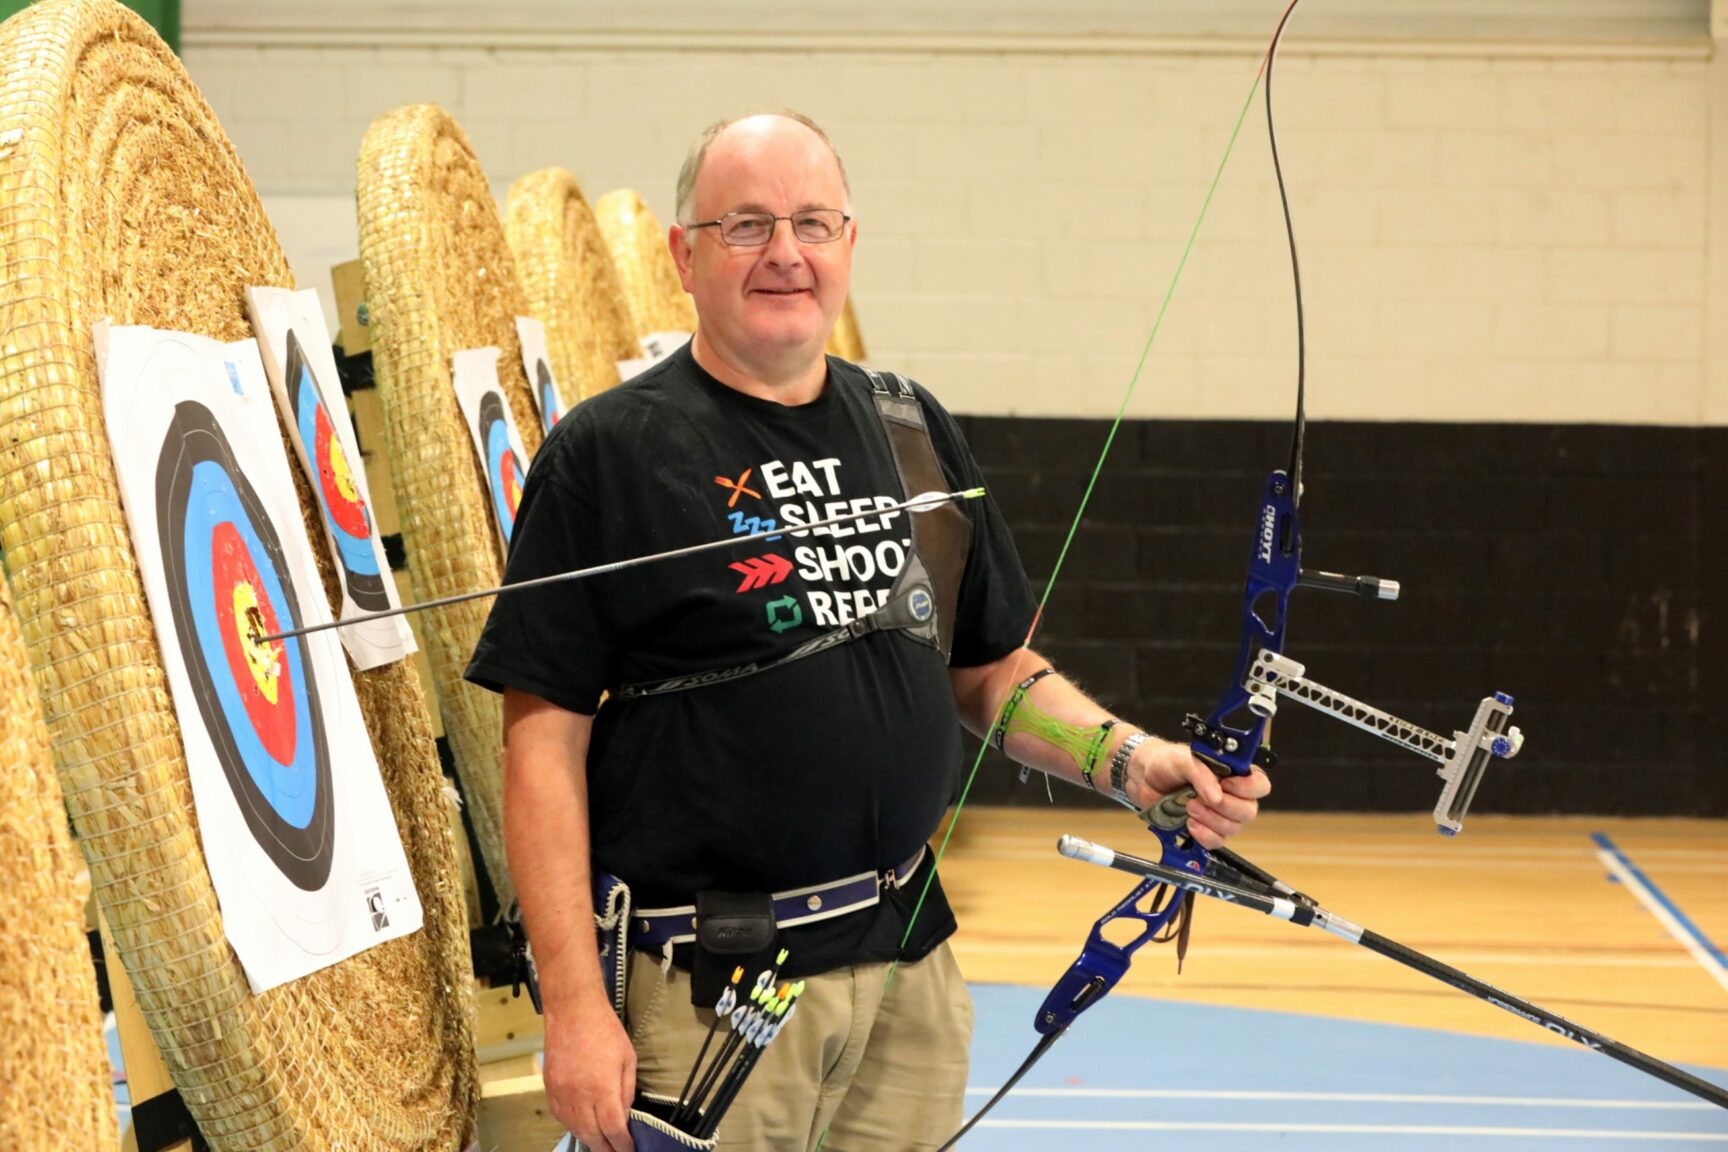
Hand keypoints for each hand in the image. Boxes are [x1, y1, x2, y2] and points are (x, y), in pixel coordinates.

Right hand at [543, 990, 636, 1151]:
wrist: (572, 1011)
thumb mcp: (628, 1058)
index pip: (613, 1130)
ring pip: (574, 1129)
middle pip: (592, 1136)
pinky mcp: (549, 1089)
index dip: (622, 1145)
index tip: (629, 1150)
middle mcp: (579, 1096)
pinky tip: (582, 1127)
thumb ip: (626, 1091)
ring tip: (601, 1145)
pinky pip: (560, 1117)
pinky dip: (572, 1126)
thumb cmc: (605, 1030)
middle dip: (606, 1149)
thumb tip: (624, 1115)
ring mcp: (561, 1094)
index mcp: (602, 1088)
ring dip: (589, 1140)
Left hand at [1126, 736, 1270, 849]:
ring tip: (1188, 807)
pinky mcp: (1207, 828)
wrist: (1145, 778)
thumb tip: (1217, 795)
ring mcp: (1220, 813)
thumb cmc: (1166, 762)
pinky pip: (1217, 841)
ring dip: (1210, 820)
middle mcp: (1232, 793)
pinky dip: (1204, 835)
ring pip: (1233, 828)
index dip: (1247, 788)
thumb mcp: (1184, 760)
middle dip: (1223, 807)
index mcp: (1234, 772)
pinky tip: (1190, 824)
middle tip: (1198, 798)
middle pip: (1249, 811)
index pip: (1260, 785)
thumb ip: (1202, 774)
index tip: (1225, 785)